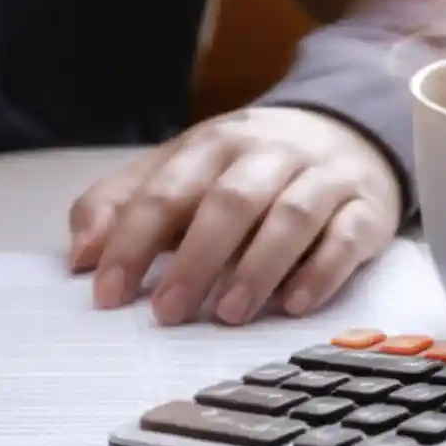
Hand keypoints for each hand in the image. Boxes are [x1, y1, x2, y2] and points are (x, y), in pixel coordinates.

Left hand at [68, 107, 402, 324]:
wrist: (344, 131)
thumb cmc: (244, 168)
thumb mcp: (177, 172)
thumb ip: (120, 206)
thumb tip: (80, 256)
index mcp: (211, 145)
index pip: (165, 192)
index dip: (131, 243)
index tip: (108, 292)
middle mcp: (267, 155)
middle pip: (228, 202)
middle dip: (194, 260)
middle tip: (168, 313)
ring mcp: (321, 178)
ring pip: (290, 217)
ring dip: (256, 268)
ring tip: (228, 314)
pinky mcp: (366, 208)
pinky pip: (346, 237)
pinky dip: (321, 271)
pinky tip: (294, 304)